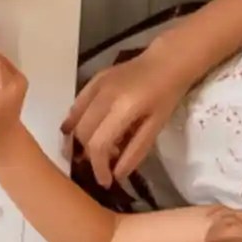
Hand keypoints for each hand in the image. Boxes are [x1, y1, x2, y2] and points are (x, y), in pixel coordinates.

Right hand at [62, 46, 191, 188]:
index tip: (104, 181)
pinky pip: (76, 107)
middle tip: (101, 166)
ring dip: (79, 141)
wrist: (166, 60)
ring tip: (90, 153)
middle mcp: (103, 96)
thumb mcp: (157, 125)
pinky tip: (80, 133)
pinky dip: (75, 123)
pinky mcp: (91, 81)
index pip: (99, 143)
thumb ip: (136, 150)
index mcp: (124, 108)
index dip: (98, 166)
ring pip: (74, 121)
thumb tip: (117, 174)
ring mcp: (94, 87)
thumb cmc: (167, 94)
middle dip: (88, 156)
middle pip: (82, 134)